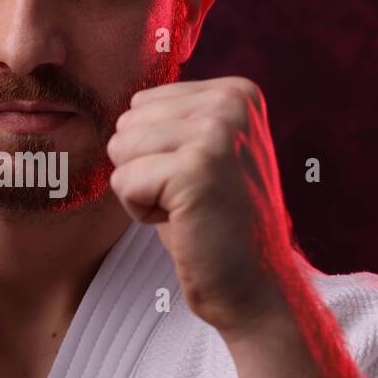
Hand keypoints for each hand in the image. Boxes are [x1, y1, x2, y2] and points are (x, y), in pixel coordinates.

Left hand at [106, 77, 297, 333]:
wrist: (256, 285)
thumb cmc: (216, 224)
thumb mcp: (202, 154)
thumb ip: (174, 121)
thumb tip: (122, 109)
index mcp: (236, 92)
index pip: (142, 104)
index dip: (154, 151)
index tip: (197, 180)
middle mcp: (231, 103)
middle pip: (127, 122)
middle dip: (143, 168)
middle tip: (191, 199)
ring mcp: (216, 133)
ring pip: (120, 148)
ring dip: (141, 189)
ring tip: (187, 209)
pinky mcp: (196, 169)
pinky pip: (122, 180)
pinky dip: (140, 211)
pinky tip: (183, 223)